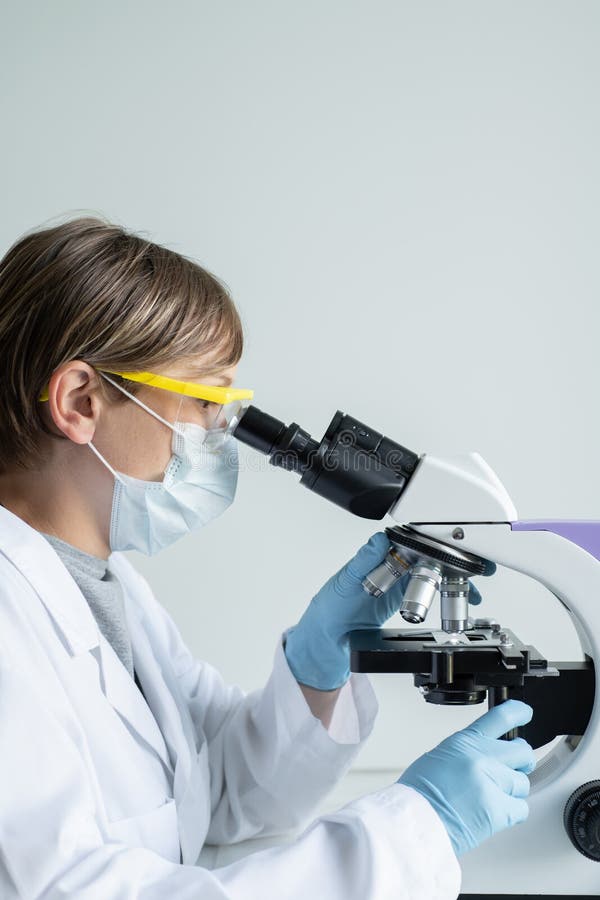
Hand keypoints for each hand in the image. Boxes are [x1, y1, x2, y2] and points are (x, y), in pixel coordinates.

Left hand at [284, 531, 481, 689]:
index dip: (442, 541)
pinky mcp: (408, 599)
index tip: (462, 544)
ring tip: (477, 589)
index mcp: (385, 551)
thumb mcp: (347, 579)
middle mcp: (397, 562)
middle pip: (435, 556)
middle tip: (482, 568)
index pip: (418, 541)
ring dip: (460, 579)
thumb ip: (364, 560)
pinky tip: (466, 600)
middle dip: (461, 560)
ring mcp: (404, 580)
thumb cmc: (332, 602)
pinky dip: (452, 595)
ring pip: (440, 574)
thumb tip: (379, 540)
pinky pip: (435, 592)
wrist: (331, 633)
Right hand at [399, 699, 535, 856]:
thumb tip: (483, 755)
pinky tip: (494, 813)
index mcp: (466, 741)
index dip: (518, 712)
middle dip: (521, 761)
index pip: (500, 717)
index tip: (525, 713)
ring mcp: (493, 782)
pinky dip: (512, 813)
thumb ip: (467, 752)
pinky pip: (521, 809)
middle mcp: (483, 757)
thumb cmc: (420, 793)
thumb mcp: (440, 757)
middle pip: (522, 752)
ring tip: (491, 798)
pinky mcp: (500, 809)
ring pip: (523, 783)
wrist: (414, 820)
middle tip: (513, 769)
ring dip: (512, 791)